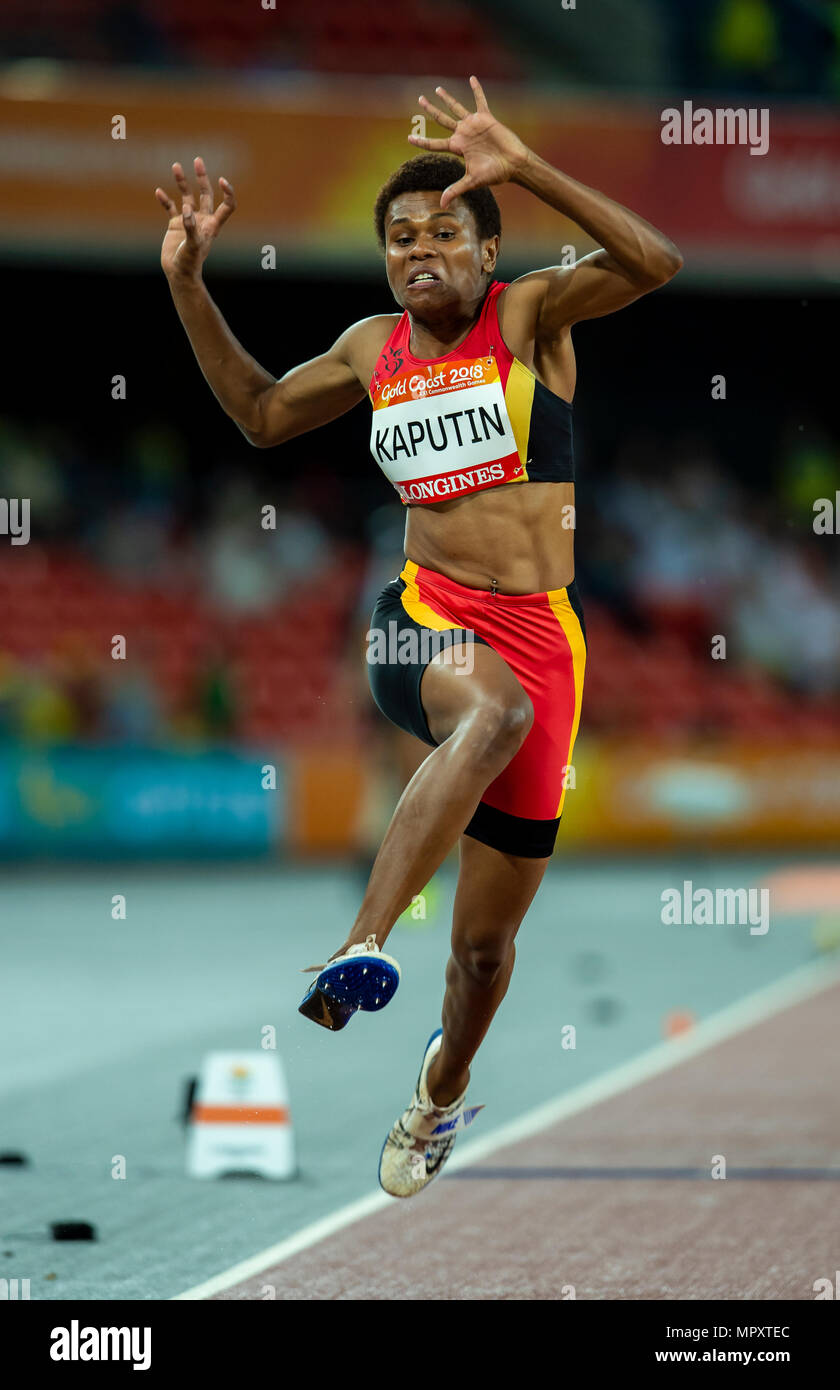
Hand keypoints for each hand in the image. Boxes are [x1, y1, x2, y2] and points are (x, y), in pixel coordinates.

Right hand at [154, 156, 235, 281]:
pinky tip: (158, 191)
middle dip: (202, 178)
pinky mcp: (175, 225)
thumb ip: (191, 228)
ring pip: (187, 196)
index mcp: (212, 225)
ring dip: (182, 182)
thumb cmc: (189, 263)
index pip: (227, 206)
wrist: (178, 274)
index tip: (222, 180)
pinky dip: (165, 199)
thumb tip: (187, 210)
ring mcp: (188, 221)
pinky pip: (170, 208)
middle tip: (198, 161)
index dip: (228, 192)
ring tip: (176, 166)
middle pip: (206, 194)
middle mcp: (202, 220)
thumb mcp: (192, 246)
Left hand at [407, 75, 530, 208]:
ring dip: (447, 98)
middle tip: (419, 100)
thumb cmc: (494, 173)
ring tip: (437, 89)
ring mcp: (473, 125)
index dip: (422, 141)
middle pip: (441, 120)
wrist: (514, 164)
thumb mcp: (472, 181)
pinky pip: (480, 101)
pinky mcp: (486, 118)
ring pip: (456, 108)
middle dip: (430, 110)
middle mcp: (463, 134)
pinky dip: (476, 90)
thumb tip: (442, 205)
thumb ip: (456, 189)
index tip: (409, 137)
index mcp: (457, 147)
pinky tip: (472, 78)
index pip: (434, 143)